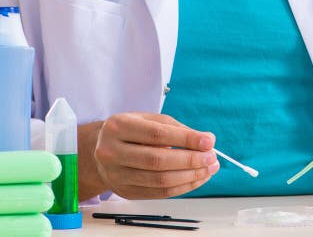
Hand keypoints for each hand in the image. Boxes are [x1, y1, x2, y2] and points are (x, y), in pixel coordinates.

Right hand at [78, 112, 219, 199]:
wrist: (101, 150)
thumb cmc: (131, 131)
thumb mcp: (148, 119)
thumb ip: (176, 128)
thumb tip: (206, 140)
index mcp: (118, 126)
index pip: (156, 134)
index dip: (185, 139)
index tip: (208, 141)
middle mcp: (112, 152)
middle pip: (157, 160)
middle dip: (190, 160)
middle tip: (212, 157)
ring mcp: (116, 175)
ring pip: (159, 180)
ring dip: (190, 176)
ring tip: (209, 169)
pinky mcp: (124, 192)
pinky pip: (158, 193)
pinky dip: (181, 187)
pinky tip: (196, 178)